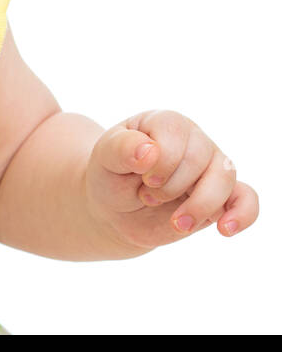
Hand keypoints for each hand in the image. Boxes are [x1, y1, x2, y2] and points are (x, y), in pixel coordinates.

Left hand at [86, 109, 257, 251]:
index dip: (160, 162)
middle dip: (170, 186)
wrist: (115, 210)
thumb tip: (150, 151)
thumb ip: (121, 148)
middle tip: (147, 195)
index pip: (176, 132)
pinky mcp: (221, 197)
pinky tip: (225, 228)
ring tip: (175, 221)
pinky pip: (246, 199)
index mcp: (165, 123)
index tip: (141, 178)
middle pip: (201, 157)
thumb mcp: (104, 159)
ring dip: (199, 204)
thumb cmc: (111, 176)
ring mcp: (211, 168)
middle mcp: (194, 140)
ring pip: (225, 178)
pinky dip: (242, 214)